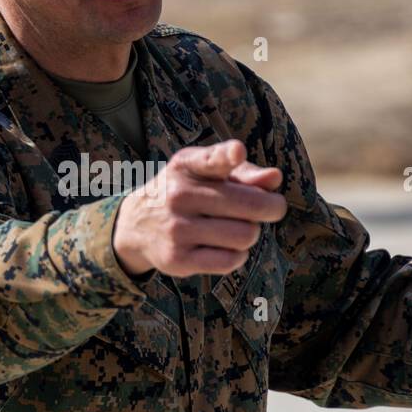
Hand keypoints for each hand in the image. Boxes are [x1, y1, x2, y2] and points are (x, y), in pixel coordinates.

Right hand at [113, 139, 286, 276]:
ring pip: (245, 235)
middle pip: (250, 205)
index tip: (237, 151)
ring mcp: (177, 228)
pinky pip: (230, 261)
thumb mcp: (207, 173)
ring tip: (238, 228)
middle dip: (271, 208)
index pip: (210, 159)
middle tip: (272, 208)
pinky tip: (228, 247)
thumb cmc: (187, 192)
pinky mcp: (178, 259)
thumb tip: (274, 179)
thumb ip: (244, 172)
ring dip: (250, 233)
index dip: (227, 155)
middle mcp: (179, 195)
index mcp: (187, 166)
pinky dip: (238, 255)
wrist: (136, 224)